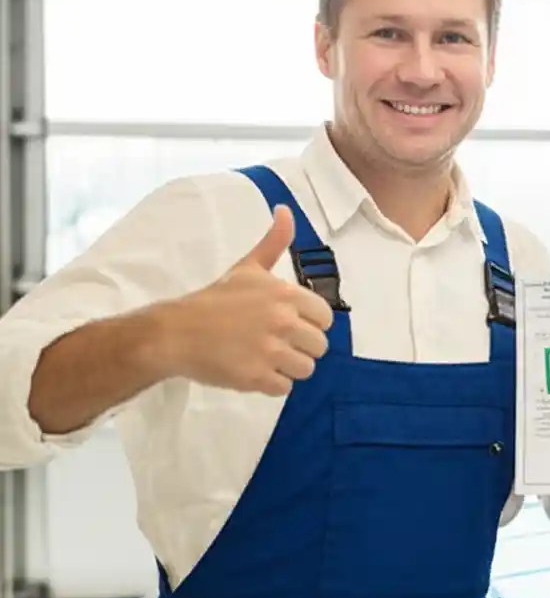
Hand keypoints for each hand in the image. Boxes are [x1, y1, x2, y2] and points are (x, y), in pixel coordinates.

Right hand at [158, 205, 333, 394]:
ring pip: (306, 369)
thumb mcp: (248, 267)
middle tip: (273, 343)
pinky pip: (284, 388)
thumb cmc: (214, 299)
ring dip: (288, 368)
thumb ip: (274, 242)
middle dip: (300, 347)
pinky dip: (270, 384)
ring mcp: (270, 351)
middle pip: (319, 346)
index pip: (325, 318)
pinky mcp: (256, 377)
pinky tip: (253, 370)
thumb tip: (285, 209)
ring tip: (264, 358)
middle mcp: (283, 321)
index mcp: (286, 295)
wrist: (175, 332)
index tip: (288, 324)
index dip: (309, 324)